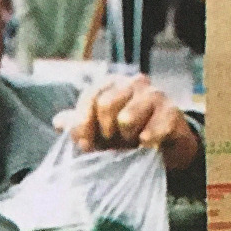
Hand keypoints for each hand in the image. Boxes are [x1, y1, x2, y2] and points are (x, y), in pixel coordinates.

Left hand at [53, 74, 199, 171]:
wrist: (166, 147)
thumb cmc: (128, 136)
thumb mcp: (100, 132)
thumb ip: (79, 125)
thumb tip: (58, 122)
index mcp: (112, 84)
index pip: (90, 95)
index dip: (83, 122)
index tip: (85, 144)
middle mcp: (133, 83)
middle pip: (106, 104)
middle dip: (105, 131)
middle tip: (112, 142)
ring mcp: (154, 95)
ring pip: (127, 117)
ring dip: (126, 137)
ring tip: (132, 142)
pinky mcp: (172, 112)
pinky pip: (154, 128)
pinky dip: (147, 140)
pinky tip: (146, 146)